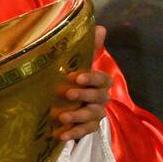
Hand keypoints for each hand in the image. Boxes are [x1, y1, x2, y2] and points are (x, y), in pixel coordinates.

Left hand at [54, 25, 112, 141]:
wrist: (67, 101)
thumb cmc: (73, 78)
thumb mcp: (77, 62)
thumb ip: (88, 47)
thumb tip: (100, 27)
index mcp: (99, 82)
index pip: (102, 79)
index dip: (92, 78)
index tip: (77, 77)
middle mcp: (100, 98)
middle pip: (99, 98)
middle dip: (84, 95)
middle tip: (68, 93)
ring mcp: (94, 114)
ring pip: (92, 116)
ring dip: (78, 116)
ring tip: (62, 116)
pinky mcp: (86, 127)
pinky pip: (84, 132)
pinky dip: (73, 133)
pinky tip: (60, 135)